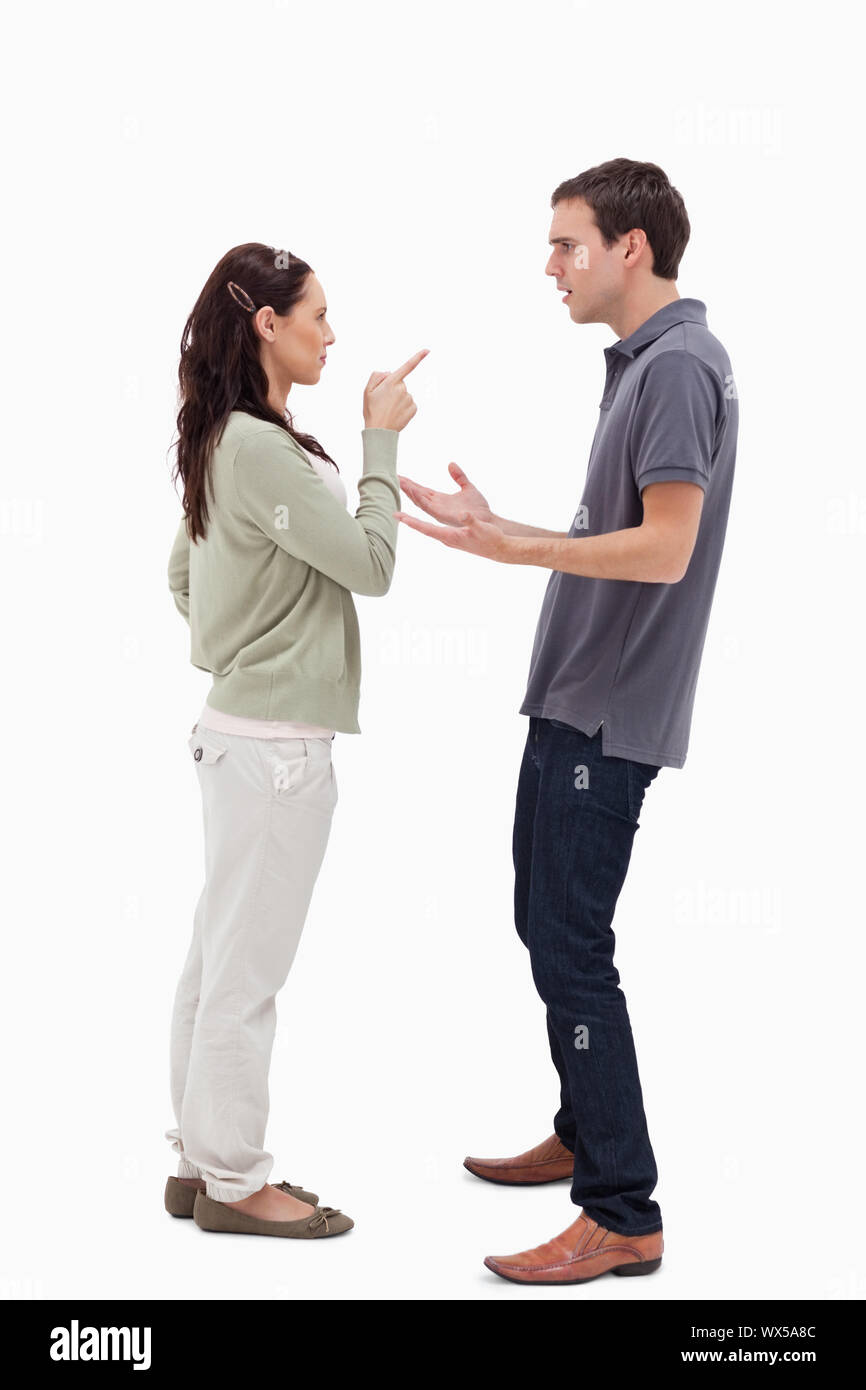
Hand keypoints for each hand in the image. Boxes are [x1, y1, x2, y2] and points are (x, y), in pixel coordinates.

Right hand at [363, 348, 428, 431]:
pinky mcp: (414, 409)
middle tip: (383, 401)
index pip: (407, 366)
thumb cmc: (372, 410)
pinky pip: (409, 403)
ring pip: (405, 394)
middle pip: (400, 383)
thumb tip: (390, 373)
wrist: (379, 432)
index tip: (428, 350)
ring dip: (398, 399)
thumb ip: (377, 376)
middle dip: (393, 388)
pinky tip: (396, 413)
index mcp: (391, 382)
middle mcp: (403, 389)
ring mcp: (409, 399)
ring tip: (389, 409)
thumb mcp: (367, 390)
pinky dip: (403, 407)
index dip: (418, 357)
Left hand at [393, 507, 511, 562]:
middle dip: (409, 520)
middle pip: (423, 528)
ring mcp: (449, 539)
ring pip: (428, 529)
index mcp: (449, 536)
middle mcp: (446, 538)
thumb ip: (470, 520)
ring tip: (403, 515)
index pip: (426, 528)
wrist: (499, 549)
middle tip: (394, 513)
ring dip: (416, 522)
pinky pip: (435, 530)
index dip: (412, 522)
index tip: (398, 516)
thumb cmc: (491, 538)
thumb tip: (462, 514)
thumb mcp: (481, 527)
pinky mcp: (453, 537)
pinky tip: (422, 521)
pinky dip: (425, 524)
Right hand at [397, 461, 493, 526]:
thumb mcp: (468, 487)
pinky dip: (419, 498)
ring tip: (399, 481)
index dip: (410, 483)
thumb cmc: (479, 508)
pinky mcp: (443, 515)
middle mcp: (437, 506)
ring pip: (419, 500)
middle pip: (417, 494)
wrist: (488, 520)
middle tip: (393, 477)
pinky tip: (413, 490)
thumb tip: (451, 464)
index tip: (398, 475)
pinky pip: (428, 506)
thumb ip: (459, 476)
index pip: (421, 490)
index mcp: (440, 499)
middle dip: (405, 486)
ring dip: (409, 491)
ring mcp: (439, 511)